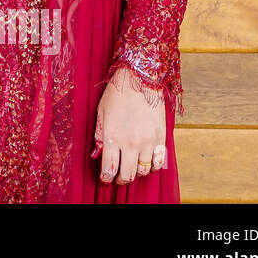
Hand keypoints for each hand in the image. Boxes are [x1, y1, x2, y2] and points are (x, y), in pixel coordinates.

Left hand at [92, 66, 167, 184]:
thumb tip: (96, 156)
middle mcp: (131, 143)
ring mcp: (148, 141)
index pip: (109, 169)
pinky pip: (158, 162)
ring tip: (130, 167)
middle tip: (116, 178)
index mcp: (113, 137)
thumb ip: (99, 136)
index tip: (104, 180)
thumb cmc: (117, 93)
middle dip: (120, 180)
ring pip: (143, 171)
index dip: (105, 179)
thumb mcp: (101, 113)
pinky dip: (152, 167)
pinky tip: (146, 162)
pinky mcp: (161, 137)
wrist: (140, 78)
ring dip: (136, 173)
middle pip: (127, 175)